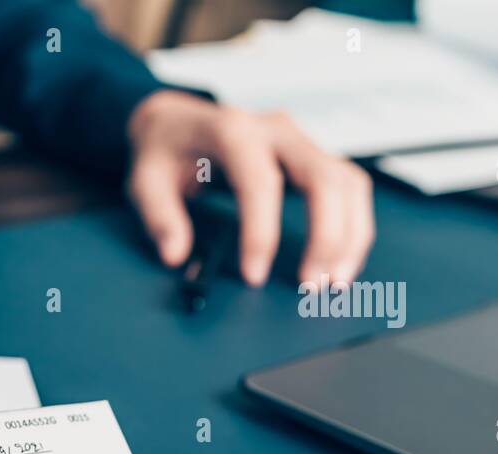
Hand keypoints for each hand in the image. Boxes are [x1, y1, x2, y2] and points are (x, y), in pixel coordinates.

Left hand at [126, 90, 374, 286]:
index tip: (253, 275)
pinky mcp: (312, 156)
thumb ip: (160, 218)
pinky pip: (348, 187)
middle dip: (325, 236)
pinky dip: (353, 225)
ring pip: (347, 182)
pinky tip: (340, 259)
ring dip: (349, 235)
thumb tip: (176, 256)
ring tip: (333, 281)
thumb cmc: (164, 152)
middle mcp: (275, 130)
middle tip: (311, 285)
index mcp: (233, 132)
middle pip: (323, 178)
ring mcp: (299, 141)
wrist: (177, 122)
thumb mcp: (144, 182)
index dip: (261, 233)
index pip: (261, 183)